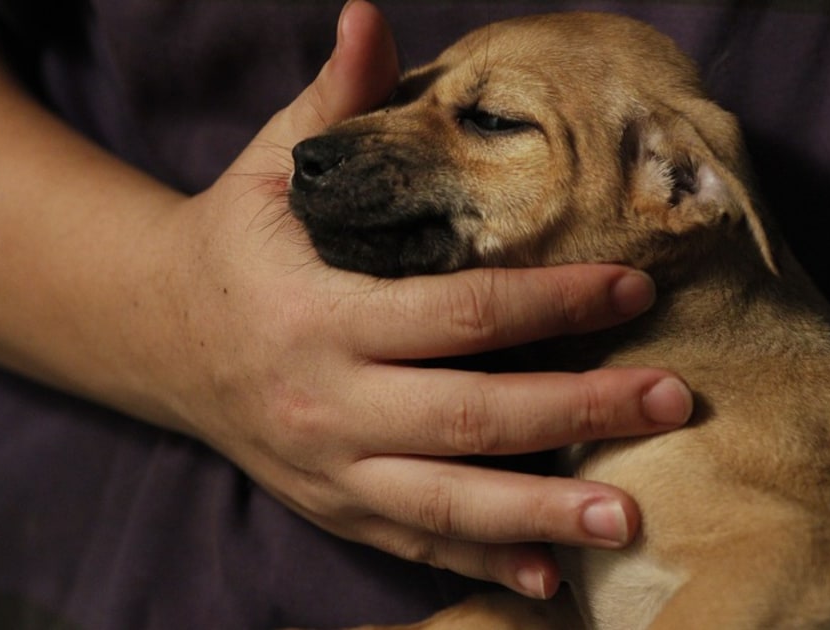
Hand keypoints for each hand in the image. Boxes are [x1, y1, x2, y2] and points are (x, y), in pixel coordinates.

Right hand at [146, 1, 691, 598]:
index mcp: (318, 311)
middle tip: (671, 400)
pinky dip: (484, 561)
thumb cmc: (237, 243)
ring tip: (630, 518)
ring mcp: (330, 469)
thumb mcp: (270, 169)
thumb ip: (330, 101)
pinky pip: (416, 543)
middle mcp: (327, 402)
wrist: (158, 336)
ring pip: (448, 501)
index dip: (551, 300)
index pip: (457, 312)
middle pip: (470, 416)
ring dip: (542, 514)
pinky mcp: (334, 508)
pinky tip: (552, 577)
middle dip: (578, 409)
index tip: (632, 287)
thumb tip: (369, 12)